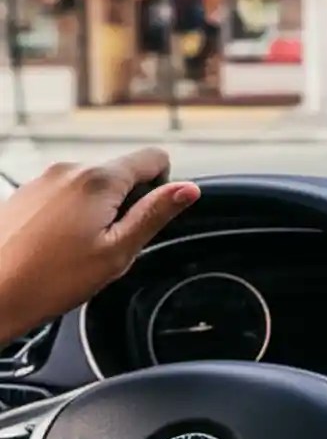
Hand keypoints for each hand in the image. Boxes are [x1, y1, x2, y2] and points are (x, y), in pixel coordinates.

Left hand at [0, 148, 199, 343]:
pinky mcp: (23, 193)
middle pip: (121, 173)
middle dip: (125, 204)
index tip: (143, 220)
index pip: (155, 158)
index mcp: (99, 180)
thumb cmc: (48, 281)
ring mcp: (42, 179)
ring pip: (92, 185)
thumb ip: (156, 214)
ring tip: (76, 249)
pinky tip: (53, 247)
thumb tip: (190, 189)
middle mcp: (69, 170)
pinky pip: (63, 194)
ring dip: (96, 211)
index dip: (162, 187)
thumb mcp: (117, 252)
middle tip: (107, 245)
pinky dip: (68, 215)